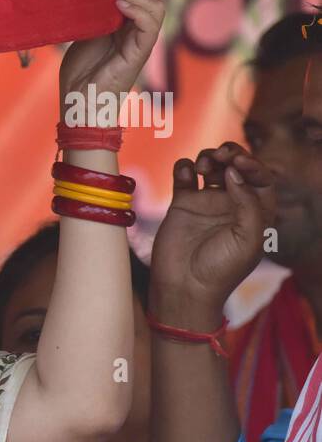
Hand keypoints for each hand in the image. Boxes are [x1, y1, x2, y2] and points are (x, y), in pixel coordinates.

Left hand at [59, 0, 163, 124]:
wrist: (79, 102)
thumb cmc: (79, 74)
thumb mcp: (83, 35)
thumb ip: (89, 15)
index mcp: (125, 25)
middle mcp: (136, 31)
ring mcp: (140, 42)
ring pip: (156, 6)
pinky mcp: (140, 53)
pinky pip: (150, 25)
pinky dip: (138, 11)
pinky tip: (119, 5)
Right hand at [149, 142, 276, 324]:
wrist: (185, 287)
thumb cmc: (222, 269)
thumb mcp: (249, 239)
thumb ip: (248, 203)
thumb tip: (233, 173)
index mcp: (256, 212)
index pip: (260, 178)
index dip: (252, 165)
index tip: (236, 162)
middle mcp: (232, 204)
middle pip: (236, 167)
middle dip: (230, 154)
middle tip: (220, 154)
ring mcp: (206, 202)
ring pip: (211, 166)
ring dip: (208, 158)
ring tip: (203, 166)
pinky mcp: (182, 204)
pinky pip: (184, 176)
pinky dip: (184, 167)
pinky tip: (186, 173)